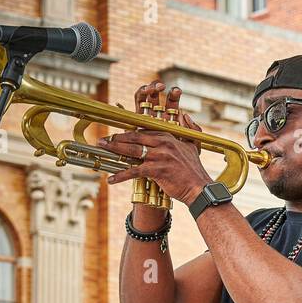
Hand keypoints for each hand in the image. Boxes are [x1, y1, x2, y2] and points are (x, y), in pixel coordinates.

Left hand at [98, 82, 210, 205]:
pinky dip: (121, 175)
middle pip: (134, 137)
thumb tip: (185, 114)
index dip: (128, 132)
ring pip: (132, 151)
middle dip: (116, 138)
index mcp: (168, 136)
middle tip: (103, 140)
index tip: (117, 134)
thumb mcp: (193, 145)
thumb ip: (190, 128)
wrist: (199, 188)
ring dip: (114, 150)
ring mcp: (159, 156)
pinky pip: (134, 171)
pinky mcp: (156, 170)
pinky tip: (111, 179)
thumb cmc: (194, 169)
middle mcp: (163, 143)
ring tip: (102, 150)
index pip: (144, 130)